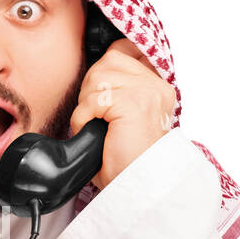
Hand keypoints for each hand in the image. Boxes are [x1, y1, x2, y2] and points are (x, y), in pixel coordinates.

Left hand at [69, 38, 176, 192]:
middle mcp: (156, 86)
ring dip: (86, 103)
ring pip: (99, 76)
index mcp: (156, 87)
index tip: (96, 96)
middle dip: (90, 88)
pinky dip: (83, 116)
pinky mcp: (134, 104)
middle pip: (108, 60)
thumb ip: (113, 93)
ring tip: (93, 125)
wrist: (138, 187)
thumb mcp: (121, 119)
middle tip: (93, 117)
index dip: (103, 67)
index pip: (124, 50)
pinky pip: (94, 98)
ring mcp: (147, 93)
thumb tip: (90, 74)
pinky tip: (89, 131)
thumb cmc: (126, 161)